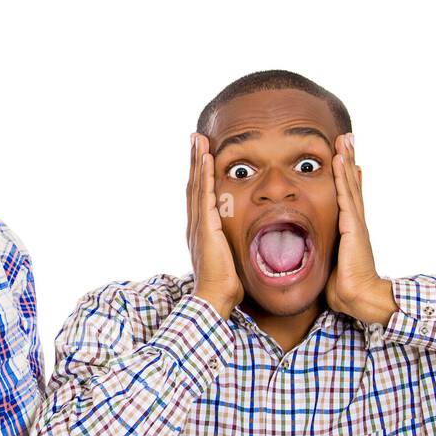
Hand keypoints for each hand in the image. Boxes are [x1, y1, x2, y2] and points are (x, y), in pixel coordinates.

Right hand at [187, 132, 242, 318]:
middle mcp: (196, 224)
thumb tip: (242, 248)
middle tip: (195, 138)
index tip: (202, 157)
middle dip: (194, 161)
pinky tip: (208, 159)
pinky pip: (205, 195)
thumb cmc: (224, 285)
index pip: (200, 197)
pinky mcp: (205, 226)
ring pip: (196, 185)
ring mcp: (198, 224)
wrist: (214, 297)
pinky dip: (205, 175)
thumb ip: (232, 249)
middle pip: (194, 185)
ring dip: (197, 161)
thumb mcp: (229, 261)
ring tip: (198, 140)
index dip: (200, 176)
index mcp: (201, 231)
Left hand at [326, 132, 395, 323]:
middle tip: (347, 139)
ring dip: (347, 160)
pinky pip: (345, 196)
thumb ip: (327, 256)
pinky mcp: (352, 226)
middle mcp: (356, 222)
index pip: (349, 198)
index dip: (348, 177)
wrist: (358, 297)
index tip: (345, 160)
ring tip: (345, 140)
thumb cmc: (344, 288)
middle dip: (349, 160)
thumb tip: (314, 258)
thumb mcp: (332, 266)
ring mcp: (356, 223)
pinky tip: (340, 160)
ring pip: (350, 185)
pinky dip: (343, 177)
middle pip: (351, 184)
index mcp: (351, 231)